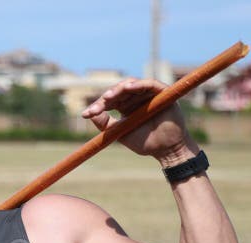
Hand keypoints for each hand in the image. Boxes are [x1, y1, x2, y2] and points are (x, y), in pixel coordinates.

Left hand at [82, 78, 198, 165]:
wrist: (165, 150)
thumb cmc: (144, 142)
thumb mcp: (120, 133)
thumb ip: (106, 124)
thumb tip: (89, 115)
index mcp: (125, 107)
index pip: (109, 102)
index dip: (97, 107)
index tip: (85, 114)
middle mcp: (136, 98)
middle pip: (118, 91)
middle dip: (106, 98)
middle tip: (97, 108)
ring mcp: (148, 94)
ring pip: (131, 85)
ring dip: (118, 89)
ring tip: (108, 97)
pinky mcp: (161, 92)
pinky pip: (149, 84)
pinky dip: (138, 84)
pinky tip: (128, 87)